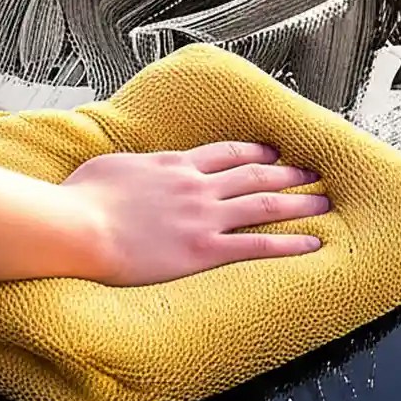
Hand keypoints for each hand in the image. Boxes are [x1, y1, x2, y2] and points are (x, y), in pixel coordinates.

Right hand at [63, 141, 328, 286]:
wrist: (76, 228)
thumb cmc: (78, 200)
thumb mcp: (109, 167)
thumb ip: (133, 168)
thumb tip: (132, 170)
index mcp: (174, 164)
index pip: (226, 153)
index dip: (255, 151)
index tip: (275, 151)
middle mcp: (197, 186)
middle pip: (255, 174)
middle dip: (289, 173)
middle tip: (314, 172)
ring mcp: (204, 217)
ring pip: (265, 205)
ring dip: (299, 203)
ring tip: (324, 202)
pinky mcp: (205, 249)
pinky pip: (258, 246)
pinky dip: (290, 244)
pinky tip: (313, 244)